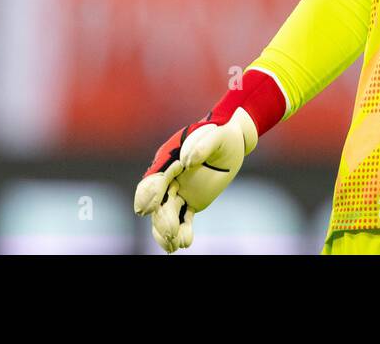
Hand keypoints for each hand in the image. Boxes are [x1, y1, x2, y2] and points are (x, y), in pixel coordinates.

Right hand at [133, 107, 257, 252]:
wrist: (233, 143)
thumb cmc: (221, 134)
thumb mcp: (216, 136)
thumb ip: (202, 145)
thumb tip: (186, 162)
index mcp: (168, 158)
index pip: (153, 178)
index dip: (148, 194)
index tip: (146, 210)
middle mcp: (169, 177)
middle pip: (157, 201)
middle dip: (160, 219)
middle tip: (170, 234)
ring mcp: (179, 191)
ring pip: (167, 214)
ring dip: (167, 230)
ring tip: (175, 246)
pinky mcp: (191, 202)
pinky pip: (183, 219)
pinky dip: (183, 231)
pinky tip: (186, 242)